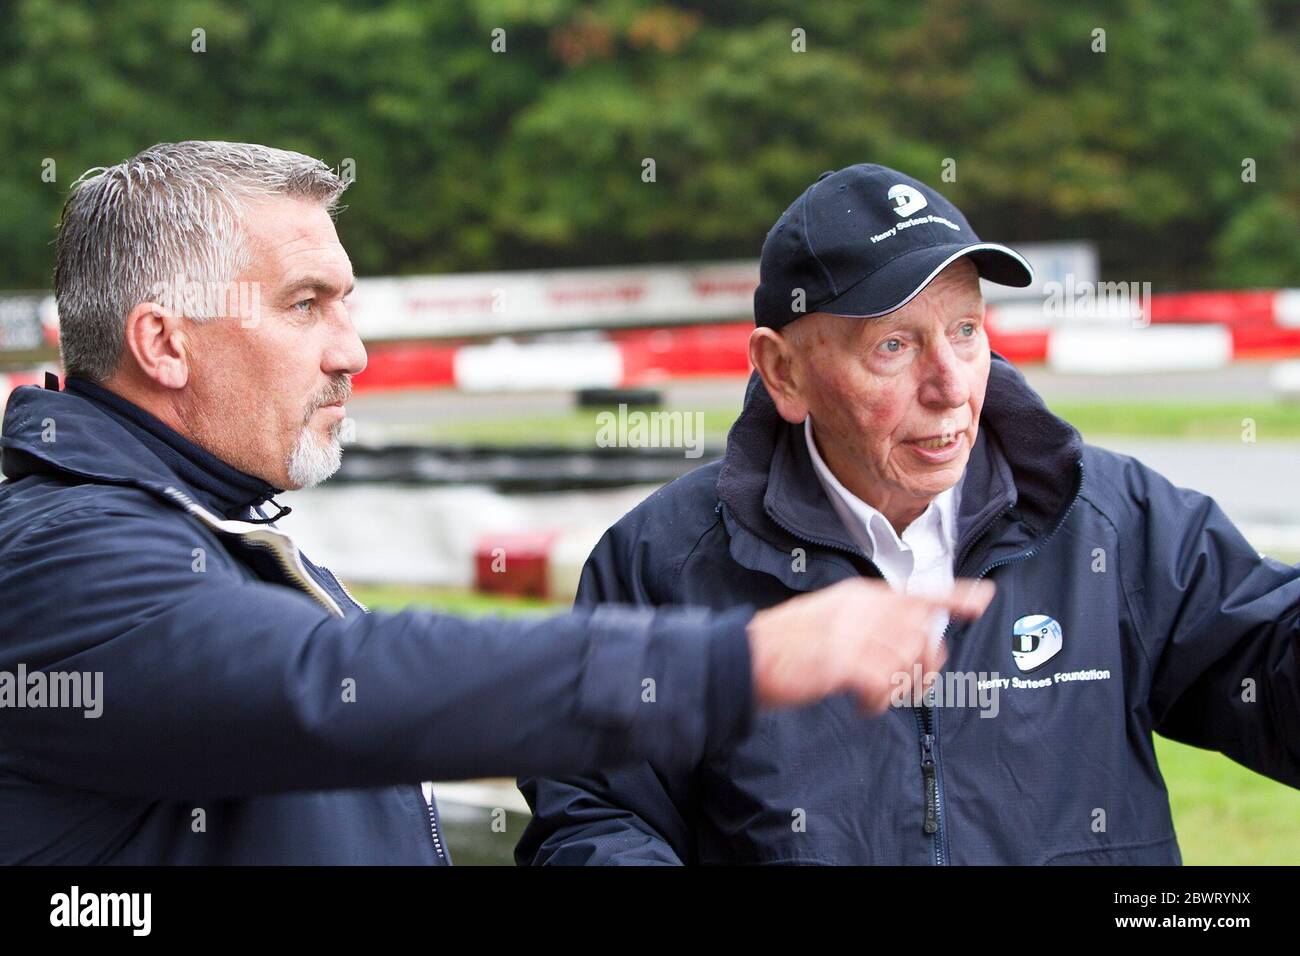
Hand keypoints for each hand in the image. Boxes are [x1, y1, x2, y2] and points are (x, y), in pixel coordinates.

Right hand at [746, 578, 995, 713]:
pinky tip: (862, 705)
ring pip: (907, 662)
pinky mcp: (842, 660)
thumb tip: (911, 644)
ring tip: (877, 697)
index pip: (919, 594)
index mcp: (860, 595)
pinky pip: (884, 685)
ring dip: (899, 688)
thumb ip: (870, 625)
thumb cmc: (787, 645)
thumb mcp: (832, 620)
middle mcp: (862, 608)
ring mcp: (852, 632)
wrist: (745, 657)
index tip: (984, 599)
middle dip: (926, 666)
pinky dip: (878, 703)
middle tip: (909, 686)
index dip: (956, 597)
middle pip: (923, 635)